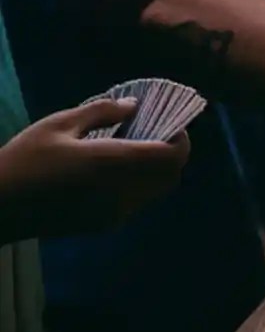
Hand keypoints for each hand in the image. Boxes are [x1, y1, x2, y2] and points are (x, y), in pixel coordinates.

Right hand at [0, 99, 189, 241]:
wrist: (1, 206)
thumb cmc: (25, 159)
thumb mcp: (59, 124)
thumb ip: (102, 113)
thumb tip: (134, 105)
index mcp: (113, 164)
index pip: (171, 156)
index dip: (180, 139)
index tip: (170, 122)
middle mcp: (124, 193)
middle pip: (171, 175)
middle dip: (172, 154)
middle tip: (155, 132)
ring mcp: (118, 213)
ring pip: (157, 191)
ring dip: (157, 170)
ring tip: (134, 148)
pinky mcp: (107, 225)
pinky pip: (139, 202)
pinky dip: (141, 184)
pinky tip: (116, 169)